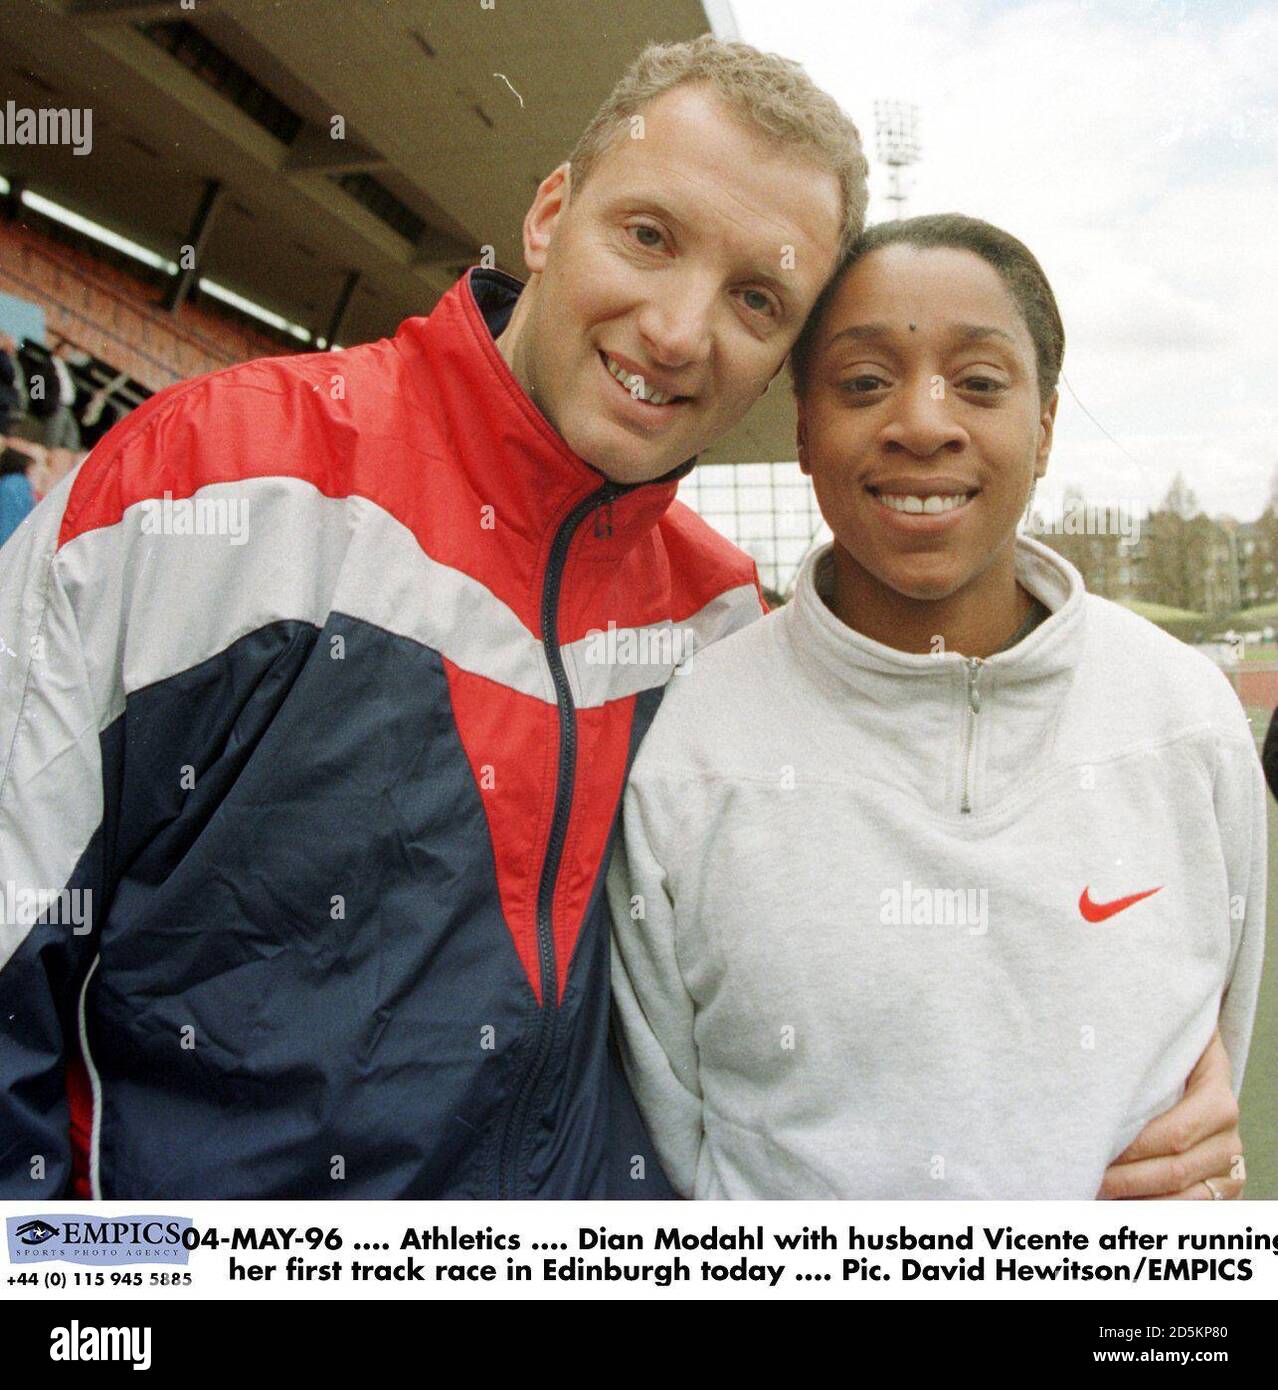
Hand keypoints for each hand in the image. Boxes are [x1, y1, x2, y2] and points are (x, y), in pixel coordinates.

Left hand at [1098, 1028, 1244, 1198]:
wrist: (1199, 1072)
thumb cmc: (1167, 1059)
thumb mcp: (1161, 1049)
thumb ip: (1133, 1059)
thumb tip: (1081, 1056)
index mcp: (1218, 1100)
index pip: (1172, 1135)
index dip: (1131, 1149)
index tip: (1090, 1150)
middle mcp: (1230, 1139)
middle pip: (1173, 1171)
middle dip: (1124, 1179)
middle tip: (1085, 1177)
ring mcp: (1230, 1168)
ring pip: (1184, 1200)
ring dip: (1137, 1201)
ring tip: (1096, 1194)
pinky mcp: (1226, 1190)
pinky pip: (1191, 1212)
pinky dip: (1154, 1212)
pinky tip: (1121, 1205)